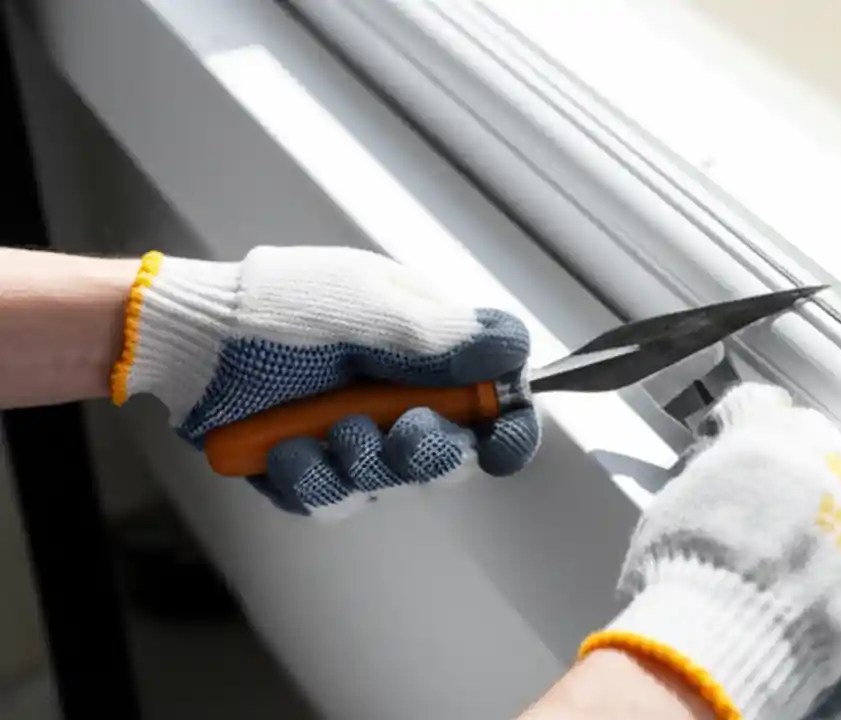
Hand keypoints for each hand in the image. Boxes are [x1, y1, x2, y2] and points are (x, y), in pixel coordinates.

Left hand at [111, 246, 539, 517]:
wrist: (187, 340)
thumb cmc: (276, 309)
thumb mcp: (362, 308)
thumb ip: (439, 337)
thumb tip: (515, 349)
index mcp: (428, 351)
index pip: (496, 400)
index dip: (509, 428)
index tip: (499, 445)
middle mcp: (401, 397)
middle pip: (451, 456)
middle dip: (425, 452)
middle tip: (397, 432)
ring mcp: (357, 436)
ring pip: (390, 485)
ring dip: (357, 464)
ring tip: (315, 433)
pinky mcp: (315, 469)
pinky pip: (332, 501)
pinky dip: (308, 480)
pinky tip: (281, 450)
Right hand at [581, 383, 840, 719]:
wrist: (723, 640)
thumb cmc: (682, 572)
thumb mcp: (674, 498)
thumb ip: (708, 471)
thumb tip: (715, 471)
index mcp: (763, 435)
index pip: (759, 402)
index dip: (739, 422)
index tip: (729, 440)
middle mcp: (822, 461)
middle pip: (813, 437)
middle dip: (789, 457)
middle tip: (761, 494)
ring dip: (823, 505)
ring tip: (788, 549)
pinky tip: (812, 587)